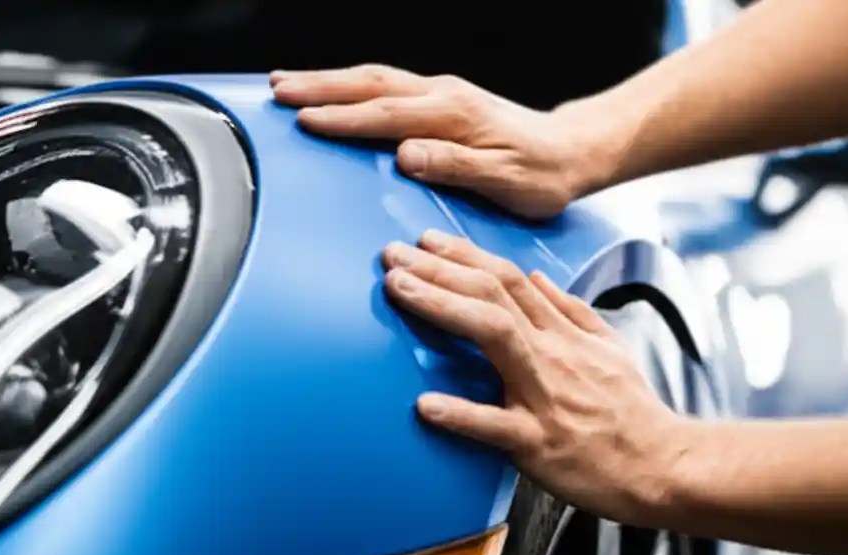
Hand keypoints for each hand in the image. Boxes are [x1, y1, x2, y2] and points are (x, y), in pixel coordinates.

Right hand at [270, 65, 608, 218]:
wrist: (570, 152)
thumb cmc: (541, 175)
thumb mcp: (507, 182)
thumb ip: (456, 167)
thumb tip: (407, 155)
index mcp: (455, 115)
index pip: (388, 114)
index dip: (344, 118)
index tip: (305, 120)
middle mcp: (444, 95)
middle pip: (372, 84)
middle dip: (321, 86)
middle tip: (277, 90)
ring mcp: (441, 93)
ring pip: (375, 79)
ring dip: (329, 80)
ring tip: (286, 83)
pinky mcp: (440, 99)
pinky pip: (386, 86)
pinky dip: (351, 85)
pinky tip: (330, 91)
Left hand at [380, 230, 684, 524]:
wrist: (663, 466)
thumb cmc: (632, 413)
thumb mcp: (610, 349)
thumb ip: (571, 311)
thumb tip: (539, 277)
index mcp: (564, 334)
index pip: (510, 279)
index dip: (466, 254)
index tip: (428, 240)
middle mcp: (552, 355)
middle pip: (493, 294)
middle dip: (440, 268)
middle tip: (392, 253)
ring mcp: (544, 396)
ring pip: (493, 337)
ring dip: (442, 307)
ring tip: (399, 290)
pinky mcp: (539, 443)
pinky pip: (496, 425)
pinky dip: (461, 413)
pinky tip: (424, 404)